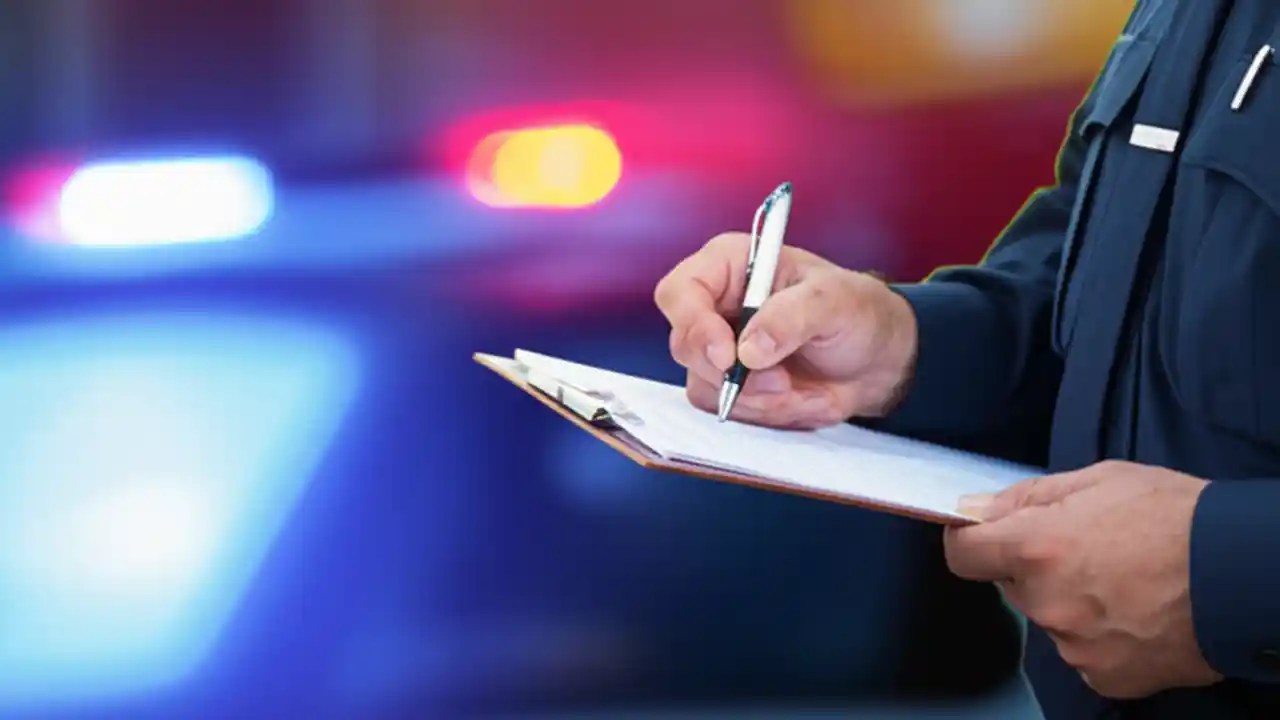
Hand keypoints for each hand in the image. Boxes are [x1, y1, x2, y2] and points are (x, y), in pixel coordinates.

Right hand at [653, 232, 918, 427]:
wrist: (876, 361)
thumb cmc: (856, 313)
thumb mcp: (834, 301)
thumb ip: (791, 317)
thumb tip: (748, 350)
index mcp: (730, 266)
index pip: (680, 292)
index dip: (694, 325)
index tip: (728, 356)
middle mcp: (714, 305)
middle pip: (685, 345)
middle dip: (732, 374)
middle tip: (781, 381)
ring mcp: (718, 349)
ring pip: (704, 385)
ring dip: (755, 398)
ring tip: (799, 387)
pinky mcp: (727, 385)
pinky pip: (724, 409)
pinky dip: (763, 411)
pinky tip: (794, 396)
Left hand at [945, 461, 1220, 698]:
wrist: (1243, 573)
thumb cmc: (1175, 515)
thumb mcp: (1099, 479)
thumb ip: (1029, 497)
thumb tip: (978, 509)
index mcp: (1037, 549)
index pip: (964, 555)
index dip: (970, 540)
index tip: (984, 533)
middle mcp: (1047, 603)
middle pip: (1013, 585)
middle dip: (1036, 567)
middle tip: (1088, 549)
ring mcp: (1075, 647)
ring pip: (1051, 618)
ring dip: (1071, 602)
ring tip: (1125, 581)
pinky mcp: (1105, 677)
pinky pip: (1084, 651)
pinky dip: (1101, 636)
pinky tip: (1138, 613)